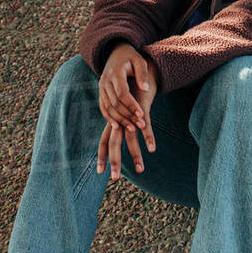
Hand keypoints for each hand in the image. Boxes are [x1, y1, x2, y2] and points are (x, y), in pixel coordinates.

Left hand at [97, 46, 157, 180]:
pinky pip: (146, 126)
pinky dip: (148, 137)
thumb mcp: (128, 112)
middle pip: (113, 144)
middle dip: (114, 162)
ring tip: (140, 170)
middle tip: (114, 178)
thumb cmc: (134, 95)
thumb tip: (124, 137)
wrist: (140, 74)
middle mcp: (120, 120)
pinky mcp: (142, 108)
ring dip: (135, 155)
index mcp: (114, 122)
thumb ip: (125, 126)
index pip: (103, 142)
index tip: (99, 172)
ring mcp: (130, 115)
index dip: (101, 156)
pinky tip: (152, 148)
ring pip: (130, 138)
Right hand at [98, 42, 154, 133]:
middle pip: (115, 103)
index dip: (131, 105)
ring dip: (120, 119)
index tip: (142, 115)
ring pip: (108, 107)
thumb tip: (145, 89)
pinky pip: (103, 107)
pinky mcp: (101, 92)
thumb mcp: (140, 61)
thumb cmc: (131, 58)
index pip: (122, 93)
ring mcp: (101, 87)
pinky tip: (117, 127)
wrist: (116, 52)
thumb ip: (143, 74)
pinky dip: (109, 118)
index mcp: (115, 73)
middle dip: (128, 115)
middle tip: (141, 125)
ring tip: (133, 128)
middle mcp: (105, 81)